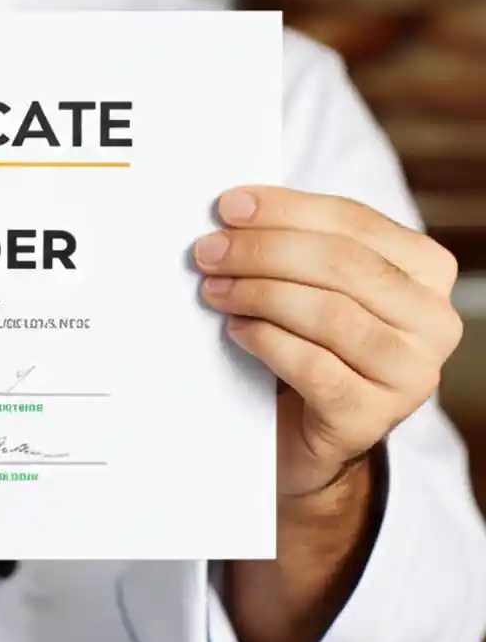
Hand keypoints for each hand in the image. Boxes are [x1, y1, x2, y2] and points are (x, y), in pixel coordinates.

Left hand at [195, 186, 461, 495]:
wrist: (305, 434)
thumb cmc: (308, 345)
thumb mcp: (312, 286)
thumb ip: (295, 246)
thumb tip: (236, 210)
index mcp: (425, 270)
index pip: (354, 222)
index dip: (286, 210)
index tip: (228, 207)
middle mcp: (432, 321)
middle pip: (342, 265)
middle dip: (265, 251)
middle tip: (208, 252)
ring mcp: (409, 374)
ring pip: (330, 315)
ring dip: (260, 295)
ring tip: (215, 291)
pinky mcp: (371, 418)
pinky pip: (314, 368)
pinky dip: (266, 341)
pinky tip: (237, 331)